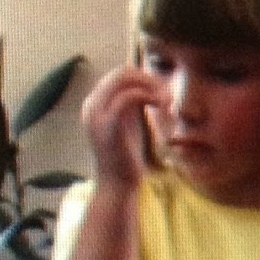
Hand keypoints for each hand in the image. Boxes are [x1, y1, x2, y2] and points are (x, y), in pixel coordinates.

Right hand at [80, 66, 161, 186]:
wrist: (117, 186)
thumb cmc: (126, 159)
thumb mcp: (128, 125)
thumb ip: (131, 105)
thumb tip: (148, 87)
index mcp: (94, 104)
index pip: (118, 75)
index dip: (143, 78)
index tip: (162, 92)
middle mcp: (91, 105)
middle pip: (121, 73)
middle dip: (148, 79)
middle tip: (168, 95)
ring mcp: (97, 114)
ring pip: (123, 79)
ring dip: (151, 85)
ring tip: (167, 101)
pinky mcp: (108, 124)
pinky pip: (127, 96)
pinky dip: (148, 95)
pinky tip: (161, 105)